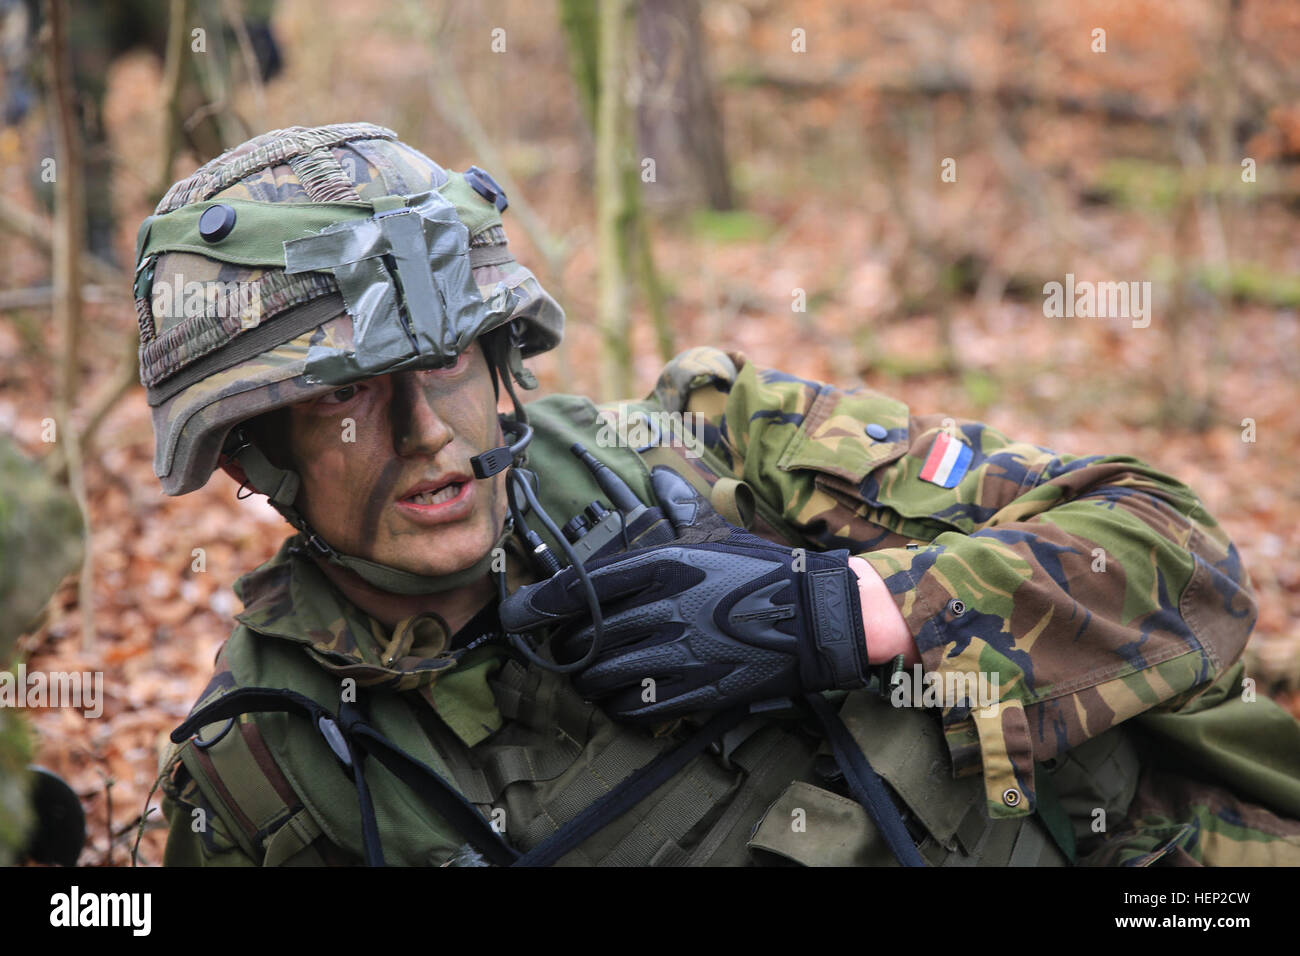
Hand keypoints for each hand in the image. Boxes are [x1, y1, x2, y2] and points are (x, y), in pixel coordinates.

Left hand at [499, 466, 871, 720]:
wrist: (818, 618)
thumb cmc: (763, 572)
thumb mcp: (717, 534)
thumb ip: (678, 508)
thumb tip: (659, 476)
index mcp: (663, 567)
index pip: (580, 590)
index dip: (536, 606)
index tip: (513, 615)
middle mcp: (665, 610)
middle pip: (584, 639)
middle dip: (566, 649)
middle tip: (568, 649)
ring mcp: (682, 655)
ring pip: (604, 677)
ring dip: (588, 681)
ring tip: (591, 677)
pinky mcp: (699, 693)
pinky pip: (637, 709)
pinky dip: (619, 708)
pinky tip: (622, 700)